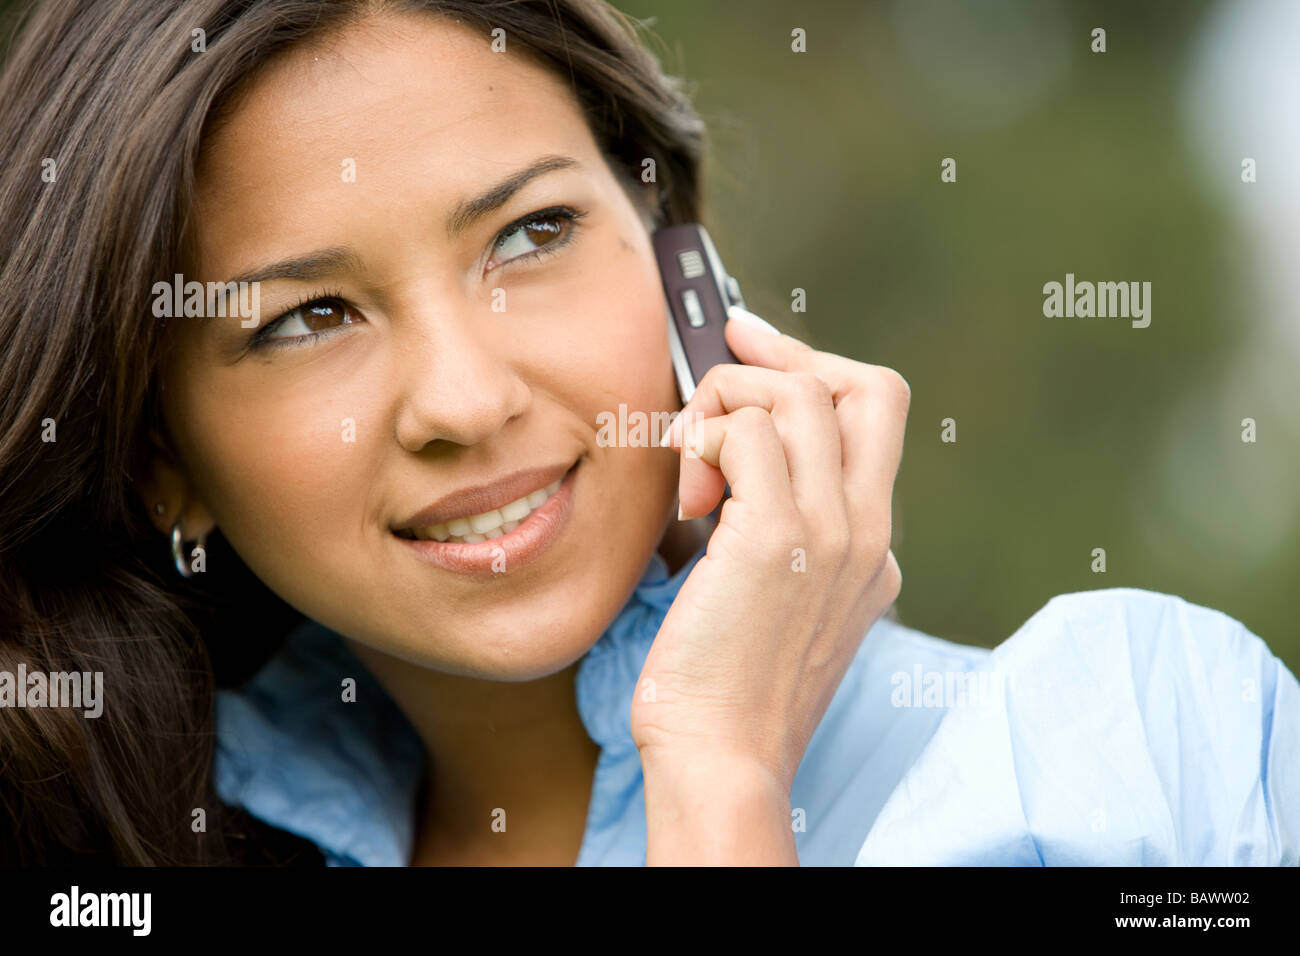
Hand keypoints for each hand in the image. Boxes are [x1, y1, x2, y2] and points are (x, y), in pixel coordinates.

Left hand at [633, 311, 909, 799]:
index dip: (815, 364)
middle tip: (722, 363)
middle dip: (783, 356)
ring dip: (725, 404)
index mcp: (873, 546)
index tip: (754, 347)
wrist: (723, 756)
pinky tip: (687, 500)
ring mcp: (833, 531)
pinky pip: (747, 431)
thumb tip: (733, 458)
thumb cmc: (728, 684)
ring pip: (799, 394)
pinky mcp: (779, 537)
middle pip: (867, 384)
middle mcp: (869, 531)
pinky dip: (703, 441)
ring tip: (692, 466)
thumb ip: (782, 532)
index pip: (875, 414)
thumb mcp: (779, 602)